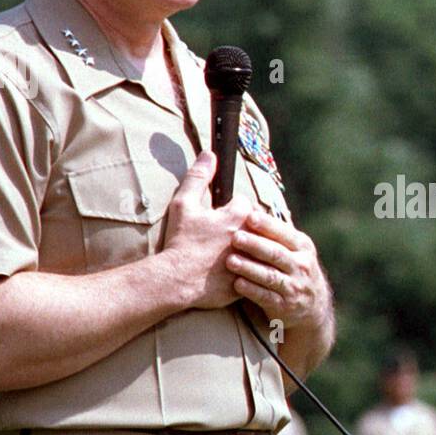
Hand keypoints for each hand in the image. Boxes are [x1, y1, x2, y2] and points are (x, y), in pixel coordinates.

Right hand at [161, 151, 254, 310]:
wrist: (176, 280)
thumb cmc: (180, 241)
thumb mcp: (184, 204)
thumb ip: (199, 177)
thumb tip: (209, 154)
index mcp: (239, 214)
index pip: (244, 203)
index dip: (230, 209)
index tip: (218, 219)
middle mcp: (251, 236)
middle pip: (256, 227)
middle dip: (244, 229)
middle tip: (222, 240)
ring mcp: (253, 259)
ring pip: (259, 250)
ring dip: (249, 250)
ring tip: (227, 257)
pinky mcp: (252, 280)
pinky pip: (257, 272)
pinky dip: (249, 271)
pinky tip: (232, 273)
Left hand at [225, 209, 329, 329]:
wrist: (312, 307)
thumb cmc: (293, 269)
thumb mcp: (293, 249)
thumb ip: (275, 233)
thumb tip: (246, 206)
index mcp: (303, 247)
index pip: (284, 233)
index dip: (267, 225)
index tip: (249, 216)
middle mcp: (302, 265)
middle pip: (276, 253)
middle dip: (255, 245)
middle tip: (235, 237)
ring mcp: (295, 287)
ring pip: (270, 276)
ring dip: (250, 268)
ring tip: (231, 261)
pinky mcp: (285, 306)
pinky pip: (267, 297)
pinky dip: (252, 290)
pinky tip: (237, 284)